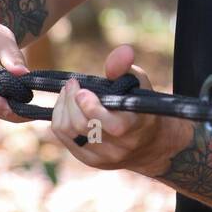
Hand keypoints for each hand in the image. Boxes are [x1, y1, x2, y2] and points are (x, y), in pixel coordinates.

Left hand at [51, 44, 192, 174]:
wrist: (151, 143)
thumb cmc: (140, 106)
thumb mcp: (138, 83)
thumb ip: (126, 68)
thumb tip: (124, 51)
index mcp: (135, 127)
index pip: (108, 124)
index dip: (90, 106)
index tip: (81, 88)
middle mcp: (119, 147)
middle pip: (81, 125)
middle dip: (70, 100)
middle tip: (72, 84)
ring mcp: (103, 158)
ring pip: (68, 133)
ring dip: (62, 108)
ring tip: (68, 93)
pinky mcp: (91, 161)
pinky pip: (64, 140)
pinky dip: (60, 120)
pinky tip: (66, 108)